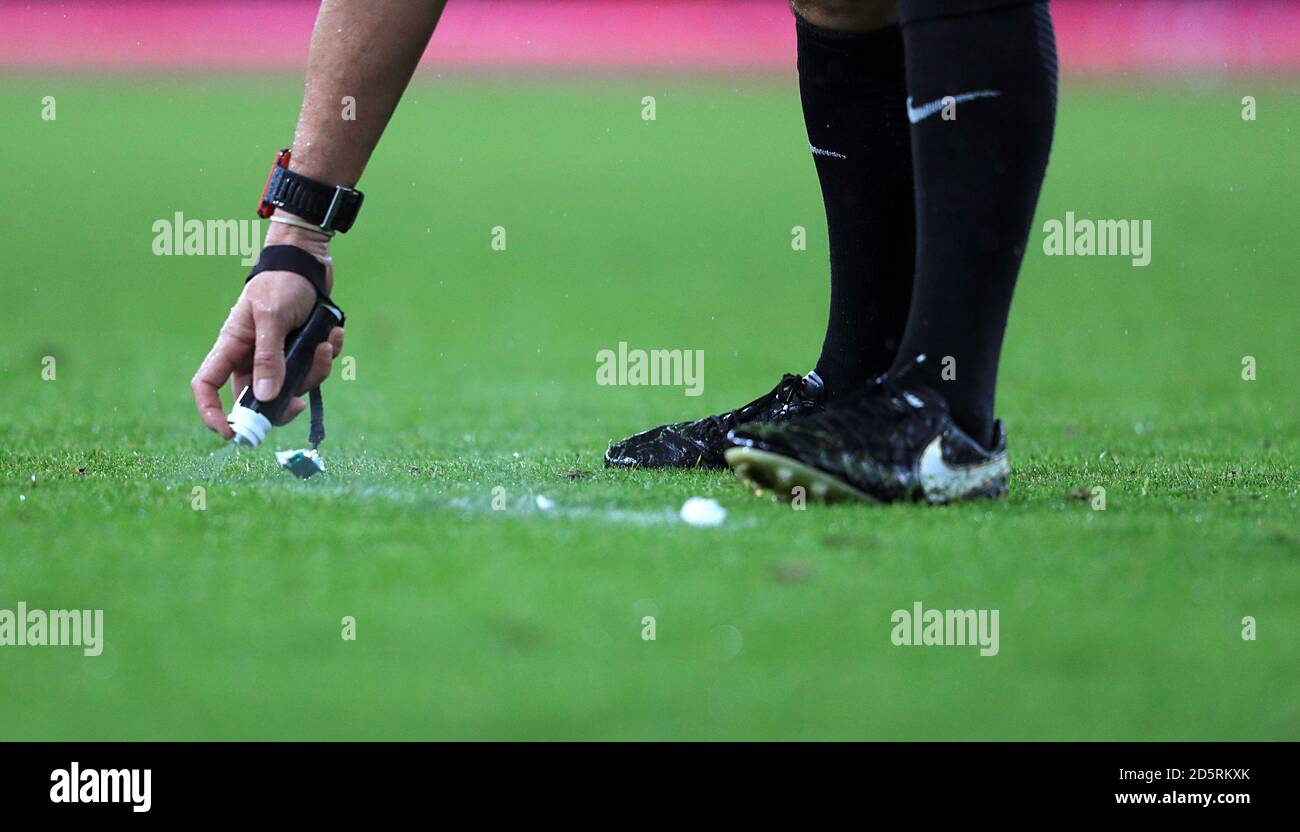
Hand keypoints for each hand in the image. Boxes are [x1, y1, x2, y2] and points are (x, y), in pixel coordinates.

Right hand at [190, 226, 343, 438]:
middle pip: (258, 398)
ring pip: (293, 386)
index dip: (211, 412)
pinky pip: (315, 369)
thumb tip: (265, 398)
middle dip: (282, 404)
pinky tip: (333, 335)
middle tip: (298, 404)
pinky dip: (327, 355)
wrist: (310, 261)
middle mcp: (252, 356)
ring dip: (315, 372)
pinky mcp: (301, 351)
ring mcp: (278, 355)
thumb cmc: (282, 281)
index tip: (230, 432)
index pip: (207, 385)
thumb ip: (269, 356)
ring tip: (325, 344)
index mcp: (232, 346)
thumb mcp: (272, 317)